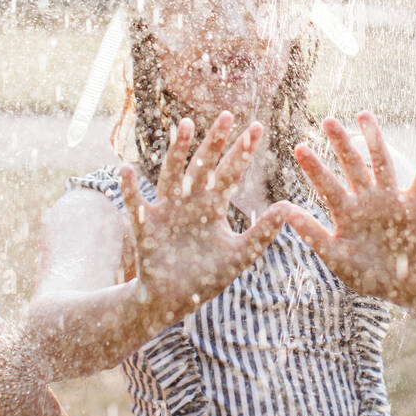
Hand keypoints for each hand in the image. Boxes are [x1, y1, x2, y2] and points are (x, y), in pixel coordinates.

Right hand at [119, 111, 289, 322]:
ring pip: (172, 174)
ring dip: (178, 150)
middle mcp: (190, 201)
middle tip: (228, 115)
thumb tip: (289, 207)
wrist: (174, 300)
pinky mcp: (145, 227)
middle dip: (215, 141)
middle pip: (204, 165)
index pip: (230, 173)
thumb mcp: (239, 254)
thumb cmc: (206, 277)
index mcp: (212, 206)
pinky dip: (130, 189)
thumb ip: (262, 232)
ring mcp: (166, 210)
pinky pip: (135, 205)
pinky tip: (126, 170)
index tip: (257, 128)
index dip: (242, 152)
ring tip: (185, 125)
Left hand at [286, 111, 415, 308]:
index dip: (314, 168)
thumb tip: (283, 211)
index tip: (299, 147)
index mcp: (346, 213)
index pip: (326, 186)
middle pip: (352, 166)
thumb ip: (313, 234)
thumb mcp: (337, 258)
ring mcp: (391, 200)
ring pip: (382, 164)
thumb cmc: (370, 276)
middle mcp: (367, 201)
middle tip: (328, 120)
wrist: (407, 289)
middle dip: (341, 144)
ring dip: (375, 139)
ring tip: (364, 114)